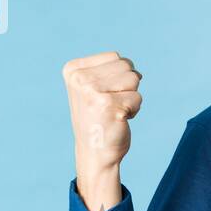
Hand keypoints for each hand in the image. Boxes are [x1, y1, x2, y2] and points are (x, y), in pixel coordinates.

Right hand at [62, 52, 141, 210]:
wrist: (95, 153)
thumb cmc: (98, 118)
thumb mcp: (93, 87)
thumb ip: (109, 70)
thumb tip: (135, 71)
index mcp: (73, 70)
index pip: (114, 57)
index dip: (117, 76)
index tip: (102, 96)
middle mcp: (80, 79)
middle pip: (126, 65)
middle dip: (126, 86)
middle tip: (110, 105)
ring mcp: (93, 92)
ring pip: (134, 78)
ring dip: (131, 97)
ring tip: (114, 111)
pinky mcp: (109, 105)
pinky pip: (138, 97)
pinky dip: (134, 109)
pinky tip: (118, 120)